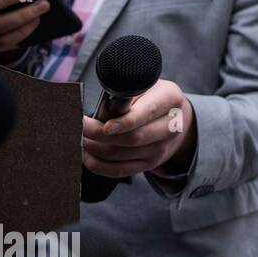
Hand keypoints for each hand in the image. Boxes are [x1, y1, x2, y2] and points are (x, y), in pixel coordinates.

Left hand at [82, 78, 196, 176]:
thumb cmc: (153, 97)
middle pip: (132, 138)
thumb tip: (100, 113)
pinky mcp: (151, 163)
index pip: (146, 113)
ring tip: (81, 138)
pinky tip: (88, 155)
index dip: (123, 122)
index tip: (102, 124)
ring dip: (94, 149)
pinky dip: (99, 165)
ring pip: (121, 155)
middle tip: (80, 127)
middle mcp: (171, 126)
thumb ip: (127, 96)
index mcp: (170, 100)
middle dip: (99, 135)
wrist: (177, 117)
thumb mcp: (146, 86)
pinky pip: (120, 170)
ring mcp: (162, 148)